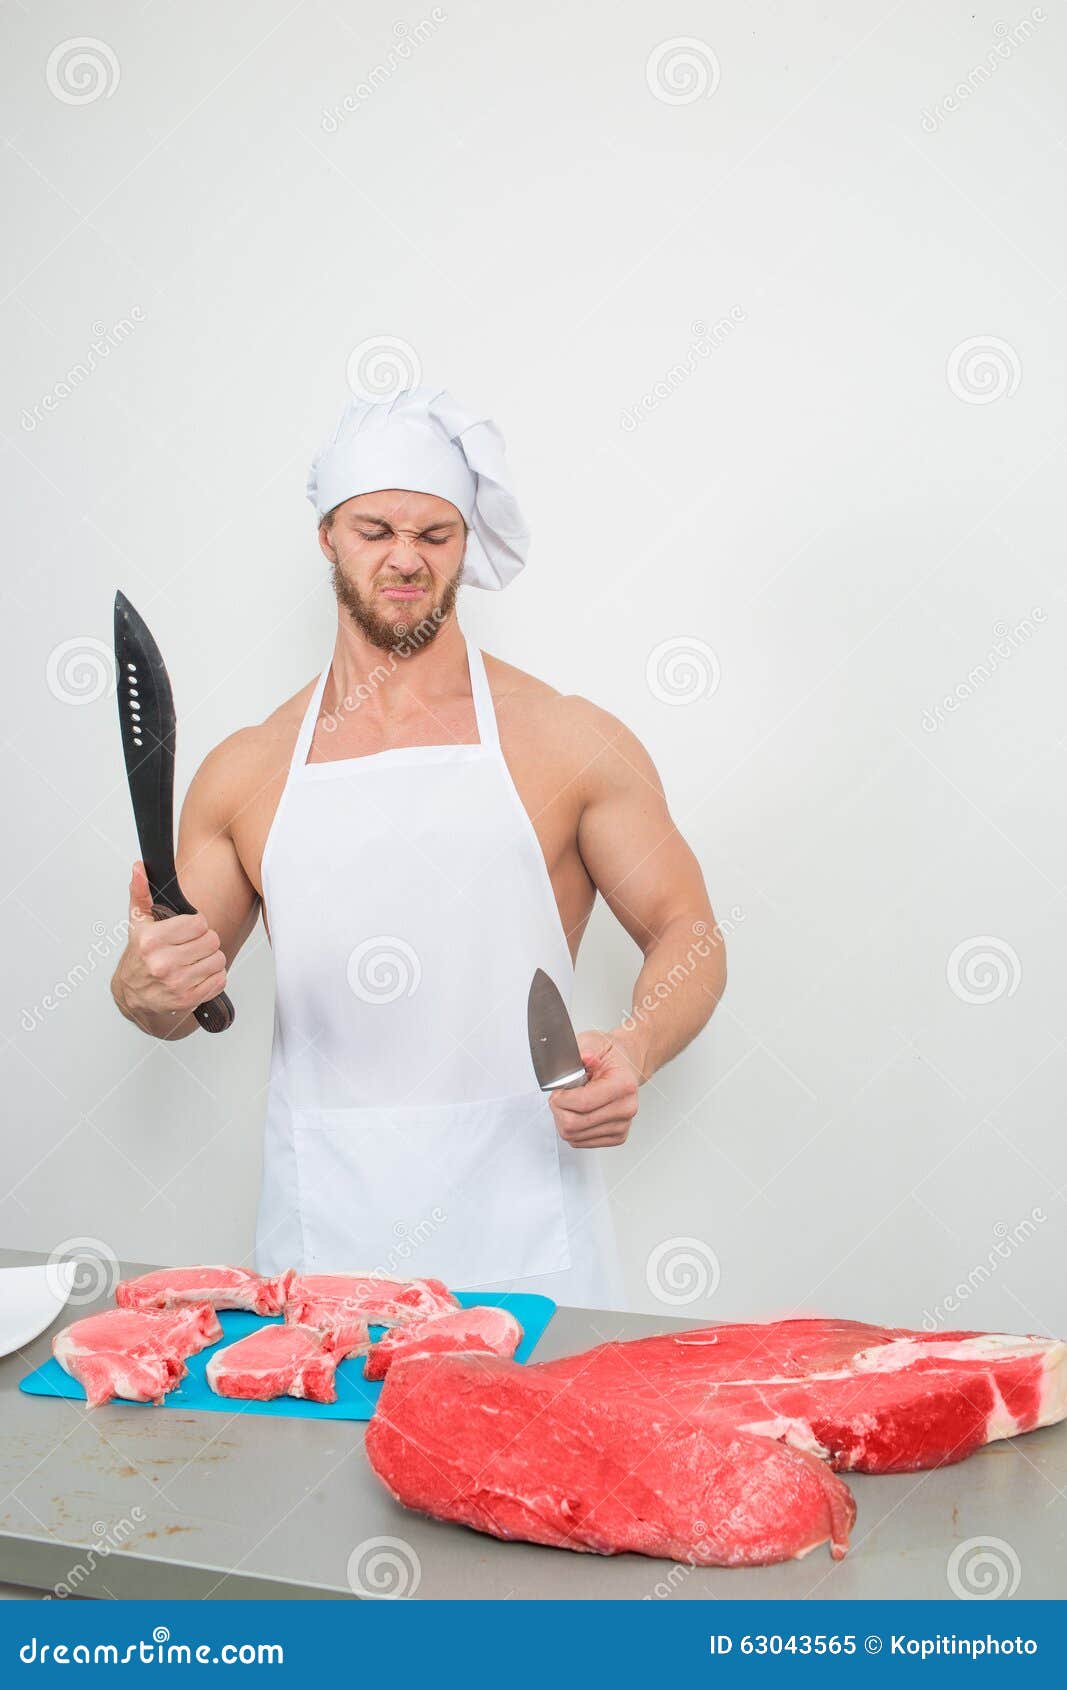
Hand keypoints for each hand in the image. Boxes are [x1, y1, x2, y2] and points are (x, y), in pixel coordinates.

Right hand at [114, 862, 227, 1022]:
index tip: (186, 930)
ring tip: (194, 960)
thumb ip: (140, 892)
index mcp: (151, 940)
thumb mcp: (138, 922)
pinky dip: (214, 977)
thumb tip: (139, 868)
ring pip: (219, 960)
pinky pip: (220, 980)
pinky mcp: (187, 1000)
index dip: (196, 925)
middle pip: (212, 941)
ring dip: (210, 959)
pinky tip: (197, 975)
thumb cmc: (139, 955)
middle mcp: (162, 963)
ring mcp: (176, 983)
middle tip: (191, 946)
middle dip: (204, 942)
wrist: (132, 994)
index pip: (199, 923)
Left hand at [549, 1029, 640, 1148]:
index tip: (557, 1090)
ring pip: (574, 1136)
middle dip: (558, 1110)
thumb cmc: (610, 1056)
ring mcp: (623, 1125)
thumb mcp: (594, 1042)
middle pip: (575, 1124)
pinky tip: (577, 1112)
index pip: (583, 1103)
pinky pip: (580, 1142)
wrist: (626, 1065)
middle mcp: (626, 1108)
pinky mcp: (616, 1136)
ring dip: (563, 1119)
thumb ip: (586, 1049)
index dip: (561, 1098)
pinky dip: (571, 1129)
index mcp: (623, 1085)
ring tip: (569, 1102)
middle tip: (559, 1096)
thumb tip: (584, 1056)